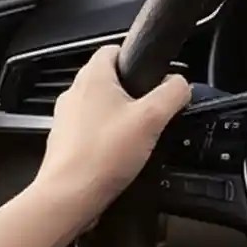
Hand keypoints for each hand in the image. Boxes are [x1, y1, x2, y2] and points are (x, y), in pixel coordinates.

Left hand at [34, 46, 190, 214]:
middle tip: (152, 109)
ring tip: (138, 135)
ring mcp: (66, 119)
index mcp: (93, 78)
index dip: (136, 57)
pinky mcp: (65, 142)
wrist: (68, 198)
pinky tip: (120, 153)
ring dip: (120, 115)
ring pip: (100, 105)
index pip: (112, 48)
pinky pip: (91, 129)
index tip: (153, 75)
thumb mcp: (152, 118)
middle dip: (132, 90)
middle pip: (109, 79)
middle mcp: (74, 94)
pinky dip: (107, 136)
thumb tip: (180, 83)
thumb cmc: (104, 155)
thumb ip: (173, 93)